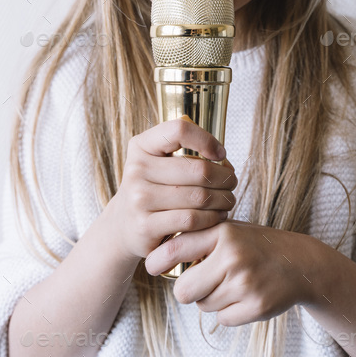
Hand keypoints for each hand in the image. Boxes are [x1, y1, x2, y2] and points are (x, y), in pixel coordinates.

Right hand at [108, 118, 236, 261]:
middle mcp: (137, 169)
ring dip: (223, 200)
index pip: (179, 130)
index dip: (206, 140)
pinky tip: (217, 216)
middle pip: (198, 169)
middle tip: (232, 183)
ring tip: (228, 200)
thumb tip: (224, 162)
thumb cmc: (153, 188)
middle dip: (224, 177)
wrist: (123, 226)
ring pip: (199, 196)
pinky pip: (191, 219)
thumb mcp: (157, 162)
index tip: (220, 154)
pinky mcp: (146, 226)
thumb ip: (186, 154)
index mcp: (141, 146)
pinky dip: (211, 218)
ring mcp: (139, 199)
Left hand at [145, 220, 310, 325]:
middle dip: (188, 291)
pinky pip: (223, 319)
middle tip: (201, 283)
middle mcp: (232, 256)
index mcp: (223, 232)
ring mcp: (245, 282)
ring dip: (213, 300)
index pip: (175, 249)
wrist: (300, 263)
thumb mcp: (229, 231)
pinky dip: (230, 312)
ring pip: (204, 306)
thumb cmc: (255, 246)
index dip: (156, 261)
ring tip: (233, 284)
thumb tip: (158, 257)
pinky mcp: (256, 306)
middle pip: (184, 290)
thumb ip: (200, 239)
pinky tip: (245, 296)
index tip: (151, 267)